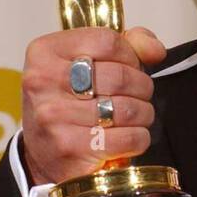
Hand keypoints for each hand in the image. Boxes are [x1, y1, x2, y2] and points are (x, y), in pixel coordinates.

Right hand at [21, 25, 166, 186]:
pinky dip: (139, 138)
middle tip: (139, 95)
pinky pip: (129, 138)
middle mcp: (43, 82)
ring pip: (128, 109)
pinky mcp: (70, 148)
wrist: (41, 155)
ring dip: (143, 114)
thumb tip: (154, 50)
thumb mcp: (84, 64)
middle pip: (120, 76)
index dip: (130, 55)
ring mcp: (54, 116)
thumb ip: (126, 46)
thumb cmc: (67, 103)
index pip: (107, 42)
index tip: (130, 66)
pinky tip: (128, 137)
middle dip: (142, 87)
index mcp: (45, 52)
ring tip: (134, 117)